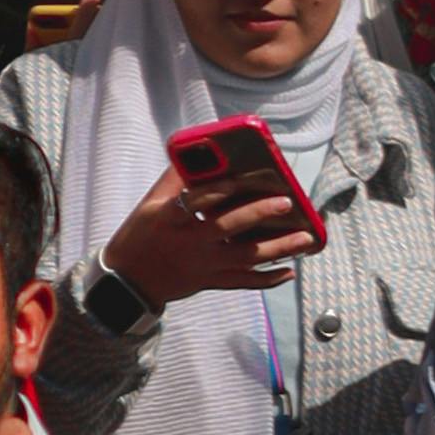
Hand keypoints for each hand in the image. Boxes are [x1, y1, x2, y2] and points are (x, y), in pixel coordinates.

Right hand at [103, 160, 315, 308]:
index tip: (245, 177)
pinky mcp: (210, 282)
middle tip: (286, 203)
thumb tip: (201, 151)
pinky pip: (243, 283)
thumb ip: (176, 179)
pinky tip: (289, 270)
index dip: (221, 189)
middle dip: (259, 214)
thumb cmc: (141, 235)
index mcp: (171, 219)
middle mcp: (190, 243)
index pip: (197, 201)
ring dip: (278, 249)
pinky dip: (268, 279)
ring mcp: (203, 266)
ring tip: (306, 238)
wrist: (128, 281)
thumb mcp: (150, 204)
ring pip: (245, 259)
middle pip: (229, 229)